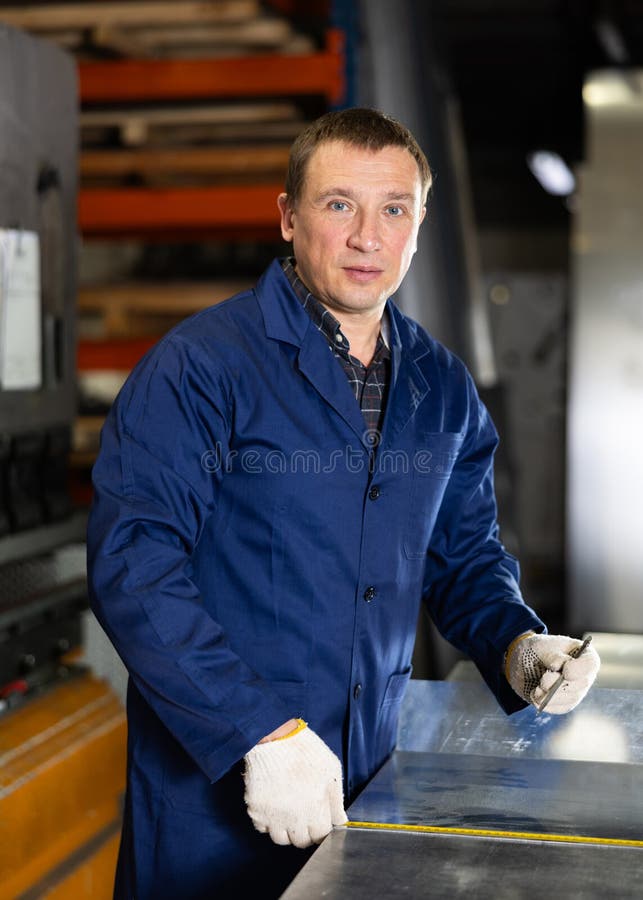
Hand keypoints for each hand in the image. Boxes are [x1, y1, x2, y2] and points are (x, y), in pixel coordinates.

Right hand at [243, 720, 347, 847]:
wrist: (273, 736)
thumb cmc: (305, 750)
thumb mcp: (331, 769)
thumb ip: (337, 799)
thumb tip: (340, 820)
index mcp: (315, 808)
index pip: (321, 836)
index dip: (321, 828)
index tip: (318, 820)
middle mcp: (294, 818)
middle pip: (301, 841)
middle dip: (305, 831)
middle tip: (303, 815)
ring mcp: (272, 815)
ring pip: (280, 839)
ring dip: (286, 830)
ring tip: (287, 812)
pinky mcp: (255, 809)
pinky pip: (261, 827)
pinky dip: (267, 821)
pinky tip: (272, 806)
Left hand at [505, 633, 599, 713]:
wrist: (523, 664)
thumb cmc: (537, 651)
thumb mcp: (541, 647)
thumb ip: (552, 655)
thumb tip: (558, 665)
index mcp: (582, 654)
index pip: (590, 663)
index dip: (579, 669)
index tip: (566, 672)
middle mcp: (584, 674)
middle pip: (582, 683)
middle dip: (560, 683)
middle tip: (543, 681)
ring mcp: (577, 690)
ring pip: (571, 698)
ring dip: (551, 695)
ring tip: (537, 689)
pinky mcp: (566, 703)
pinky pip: (560, 707)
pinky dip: (546, 703)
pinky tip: (534, 694)